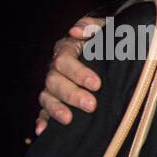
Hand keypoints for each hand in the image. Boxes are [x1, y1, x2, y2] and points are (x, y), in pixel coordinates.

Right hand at [35, 16, 104, 134]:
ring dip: (57, 108)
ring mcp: (54, 86)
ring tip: (69, 119)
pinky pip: (44, 111)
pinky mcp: (55, 102)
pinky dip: (43, 120)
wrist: (114, 52)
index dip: (78, 73)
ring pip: (47, 96)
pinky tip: (42, 130)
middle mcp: (57, 68)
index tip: (96, 84)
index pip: (65, 60)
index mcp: (68, 50)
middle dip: (72, 94)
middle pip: (54, 81)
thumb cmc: (109, 40)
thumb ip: (93, 26)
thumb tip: (75, 31)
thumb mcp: (106, 29)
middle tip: (91, 105)